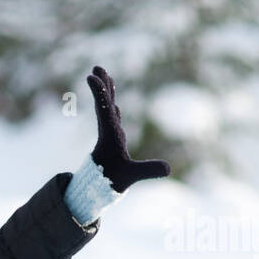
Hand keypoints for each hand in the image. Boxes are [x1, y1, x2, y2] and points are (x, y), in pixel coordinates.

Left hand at [86, 65, 169, 192]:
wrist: (95, 191)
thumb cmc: (110, 181)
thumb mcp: (131, 175)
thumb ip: (148, 170)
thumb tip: (168, 168)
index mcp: (110, 135)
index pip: (104, 110)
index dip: (99, 93)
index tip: (90, 77)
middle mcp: (107, 132)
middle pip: (104, 104)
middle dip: (102, 85)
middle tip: (96, 67)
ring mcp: (109, 135)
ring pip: (107, 109)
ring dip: (106, 92)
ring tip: (103, 75)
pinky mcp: (112, 141)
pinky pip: (111, 120)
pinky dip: (111, 109)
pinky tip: (113, 105)